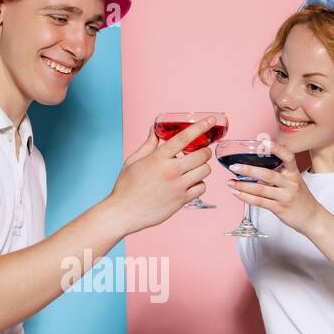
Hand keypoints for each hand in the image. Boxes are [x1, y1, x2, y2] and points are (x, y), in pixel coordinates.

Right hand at [106, 118, 214, 233]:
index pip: (184, 138)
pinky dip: (199, 184)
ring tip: (193, 169)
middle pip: (202, 155)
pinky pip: (201, 188)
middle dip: (204, 151)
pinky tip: (190, 183)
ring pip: (205, 171)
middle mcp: (170, 171)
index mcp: (158, 158)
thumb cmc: (125, 187)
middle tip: (199, 152)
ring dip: (202, 167)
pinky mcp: (181, 200)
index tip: (211, 120)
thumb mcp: (133, 161)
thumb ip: (148, 145)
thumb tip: (154, 130)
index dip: (200, 126)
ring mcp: (178, 187)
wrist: (123, 213)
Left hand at [226, 141, 322, 234]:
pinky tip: (237, 193)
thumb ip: (279, 174)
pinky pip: (259, 202)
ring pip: (260, 189)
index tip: (263, 143)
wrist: (312, 218)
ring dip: (242, 185)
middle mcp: (290, 183)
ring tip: (230, 182)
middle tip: (234, 166)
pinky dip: (245, 197)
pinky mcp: (280, 209)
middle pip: (267, 174)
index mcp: (294, 173)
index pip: (287, 157)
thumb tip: (256, 167)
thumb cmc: (300, 198)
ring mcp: (285, 196)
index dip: (276, 149)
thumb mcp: (294, 182)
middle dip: (248, 169)